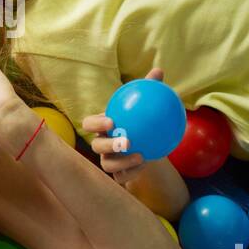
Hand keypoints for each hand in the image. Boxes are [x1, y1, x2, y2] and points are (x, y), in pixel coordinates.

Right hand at [82, 68, 165, 187]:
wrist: (147, 143)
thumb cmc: (140, 119)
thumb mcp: (144, 104)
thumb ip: (149, 88)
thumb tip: (158, 71)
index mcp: (102, 126)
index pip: (89, 124)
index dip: (95, 124)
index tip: (111, 121)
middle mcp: (101, 144)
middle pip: (96, 146)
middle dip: (108, 145)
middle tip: (127, 141)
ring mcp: (108, 160)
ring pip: (107, 165)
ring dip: (121, 161)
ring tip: (140, 155)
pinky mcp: (119, 174)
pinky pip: (122, 177)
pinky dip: (133, 172)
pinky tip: (146, 164)